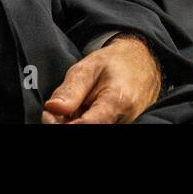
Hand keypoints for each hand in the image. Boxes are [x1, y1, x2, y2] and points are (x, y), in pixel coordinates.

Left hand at [41, 35, 162, 123]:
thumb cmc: (115, 62)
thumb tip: (51, 109)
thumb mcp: (89, 67)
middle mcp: (124, 120)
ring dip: (76, 122)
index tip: (49, 114)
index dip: (61, 124)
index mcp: (116, 102)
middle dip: (67, 123)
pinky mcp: (124, 126)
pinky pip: (99, 128)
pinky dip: (86, 122)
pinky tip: (85, 112)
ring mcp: (126, 125)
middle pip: (85, 131)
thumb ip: (70, 90)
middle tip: (58, 109)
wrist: (143, 62)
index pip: (83, 126)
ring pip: (91, 130)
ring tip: (78, 105)